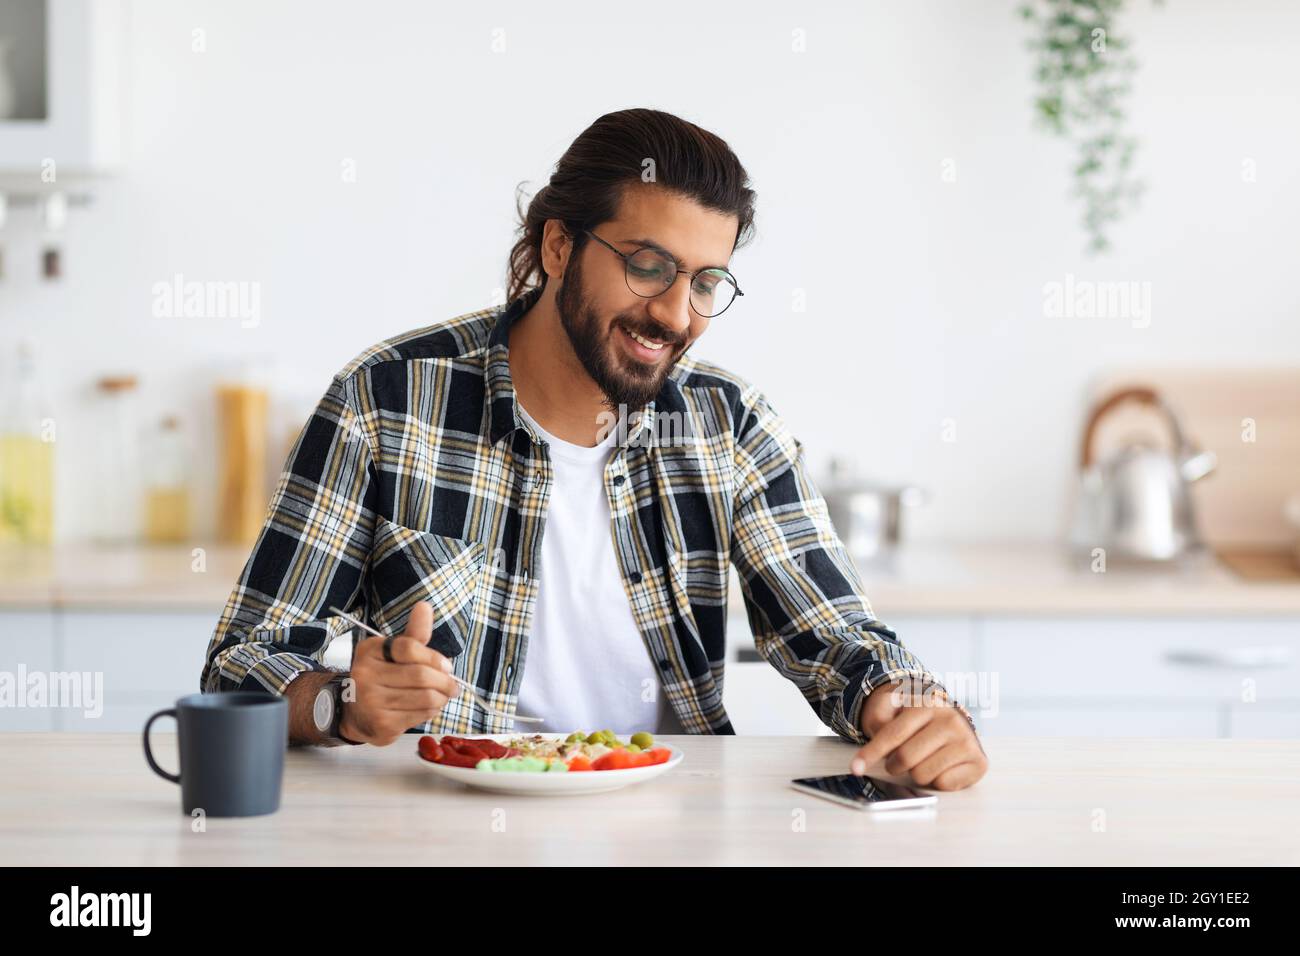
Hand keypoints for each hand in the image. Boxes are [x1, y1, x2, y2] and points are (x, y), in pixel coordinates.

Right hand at [338, 603, 458, 745]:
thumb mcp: (392, 652)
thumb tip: (424, 606)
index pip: (409, 648)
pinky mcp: (382, 724)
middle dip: (445, 681)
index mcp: (369, 651)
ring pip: (425, 698)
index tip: (446, 665)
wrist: (355, 712)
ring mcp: (372, 702)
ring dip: (442, 697)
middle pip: (421, 676)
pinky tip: (429, 707)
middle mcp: (366, 675)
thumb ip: (413, 633)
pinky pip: (420, 715)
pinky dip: (432, 711)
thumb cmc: (381, 677)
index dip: (434, 657)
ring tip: (443, 695)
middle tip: (453, 685)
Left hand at [851, 677, 986, 790]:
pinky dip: (936, 780)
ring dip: (916, 773)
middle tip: (897, 760)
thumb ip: (878, 719)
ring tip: (922, 758)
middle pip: (906, 758)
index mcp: (927, 703)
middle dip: (894, 764)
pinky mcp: (978, 761)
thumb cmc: (913, 715)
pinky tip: (940, 766)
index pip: (892, 735)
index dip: (871, 753)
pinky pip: (944, 784)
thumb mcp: (889, 706)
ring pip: (923, 774)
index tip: (856, 768)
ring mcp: (967, 740)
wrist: (947, 717)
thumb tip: (882, 746)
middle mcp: (950, 719)